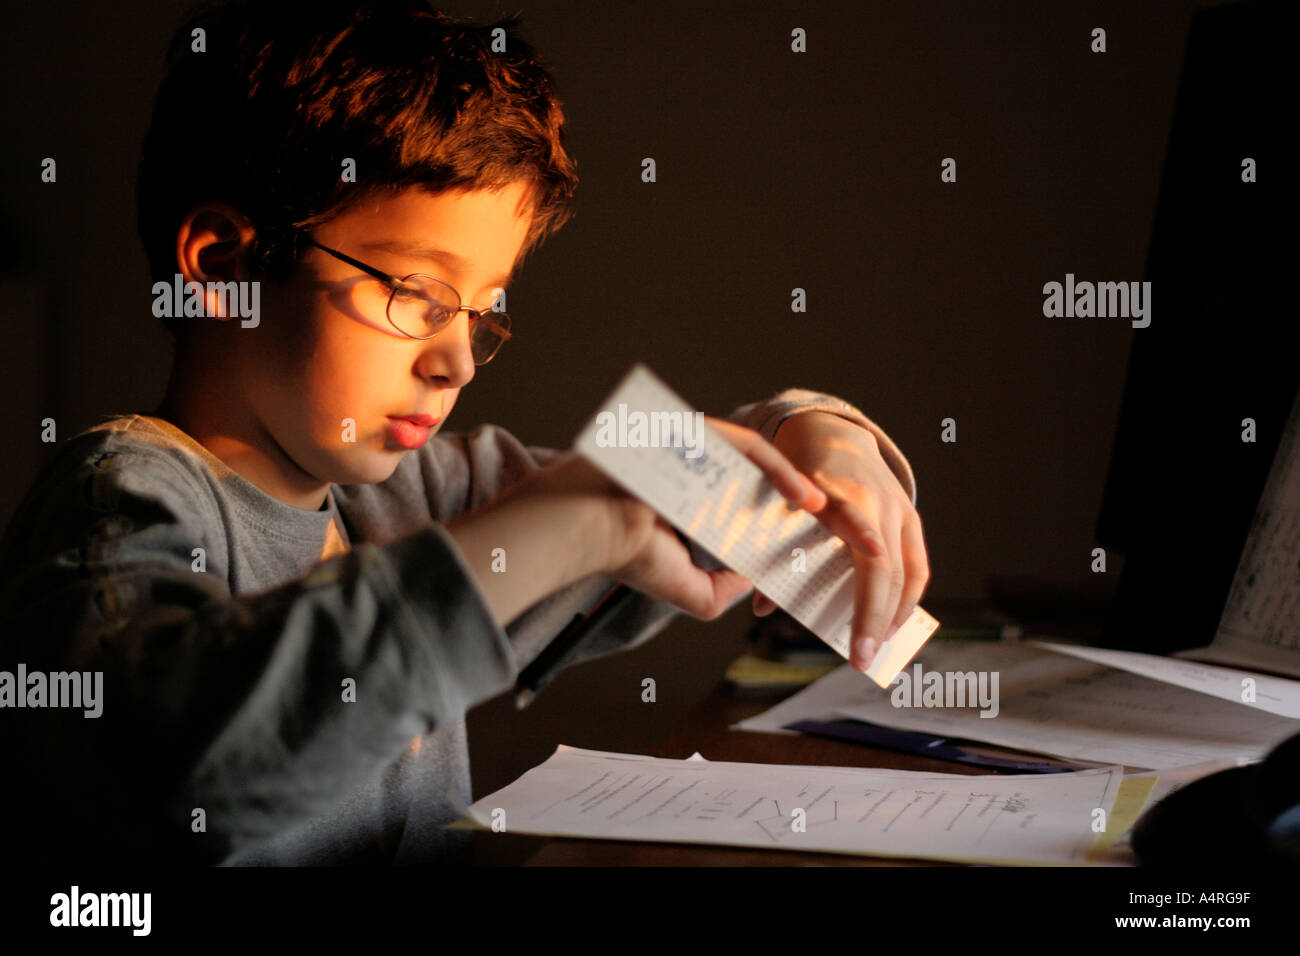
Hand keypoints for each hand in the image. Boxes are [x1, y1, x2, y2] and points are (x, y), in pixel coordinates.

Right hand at [547, 418, 826, 620]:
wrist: (589, 529)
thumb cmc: (627, 556)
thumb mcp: (691, 592)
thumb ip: (724, 589)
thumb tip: (755, 580)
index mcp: (690, 502)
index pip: (744, 507)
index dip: (777, 523)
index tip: (809, 541)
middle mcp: (694, 472)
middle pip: (757, 482)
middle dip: (795, 502)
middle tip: (831, 525)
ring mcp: (694, 449)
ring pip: (757, 463)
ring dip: (795, 486)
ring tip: (824, 512)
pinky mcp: (695, 432)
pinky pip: (746, 446)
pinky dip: (778, 469)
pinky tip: (803, 496)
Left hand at [752, 412, 929, 673]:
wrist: (832, 433)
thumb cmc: (797, 474)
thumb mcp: (779, 500)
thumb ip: (774, 549)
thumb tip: (763, 607)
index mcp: (833, 490)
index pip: (852, 519)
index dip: (862, 542)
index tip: (866, 567)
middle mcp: (873, 499)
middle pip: (883, 563)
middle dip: (872, 615)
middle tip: (860, 657)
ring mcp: (897, 507)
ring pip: (906, 570)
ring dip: (894, 614)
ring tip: (876, 648)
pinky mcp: (911, 516)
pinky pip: (917, 565)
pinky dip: (908, 598)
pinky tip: (893, 625)